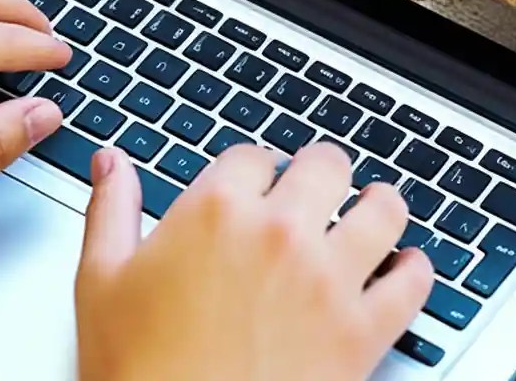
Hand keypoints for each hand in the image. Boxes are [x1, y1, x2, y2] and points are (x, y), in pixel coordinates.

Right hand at [75, 144, 434, 380]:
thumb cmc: (139, 373)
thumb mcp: (100, 283)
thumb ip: (111, 211)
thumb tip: (113, 163)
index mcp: (217, 211)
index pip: (252, 155)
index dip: (253, 168)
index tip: (255, 182)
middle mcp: (281, 233)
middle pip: (325, 165)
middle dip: (319, 172)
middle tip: (316, 187)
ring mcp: (329, 280)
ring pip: (382, 211)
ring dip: (379, 205)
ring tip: (373, 209)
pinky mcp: (363, 330)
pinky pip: (412, 284)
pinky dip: (415, 271)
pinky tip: (406, 267)